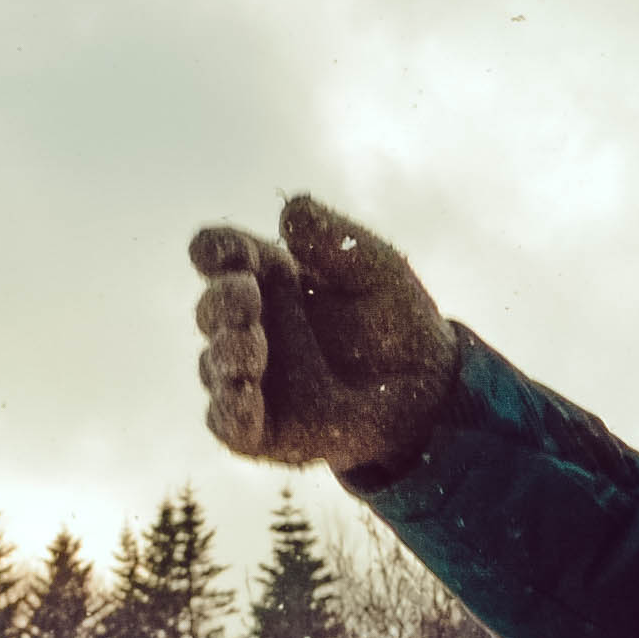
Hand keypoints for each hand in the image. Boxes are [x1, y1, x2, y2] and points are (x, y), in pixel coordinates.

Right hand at [188, 194, 455, 475]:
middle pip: (210, 308)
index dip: (216, 250)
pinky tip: (244, 391)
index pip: (219, 255)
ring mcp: (250, 378)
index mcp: (266, 277)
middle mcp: (249, 325)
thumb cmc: (395, 320)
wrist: (428, 389)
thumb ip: (333, 239)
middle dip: (221, 300)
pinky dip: (229, 408)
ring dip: (227, 350)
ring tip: (252, 341)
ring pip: (214, 365)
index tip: (233, 253)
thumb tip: (290, 210)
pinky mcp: (260, 427)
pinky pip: (228, 422)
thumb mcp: (375, 268)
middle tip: (248, 295)